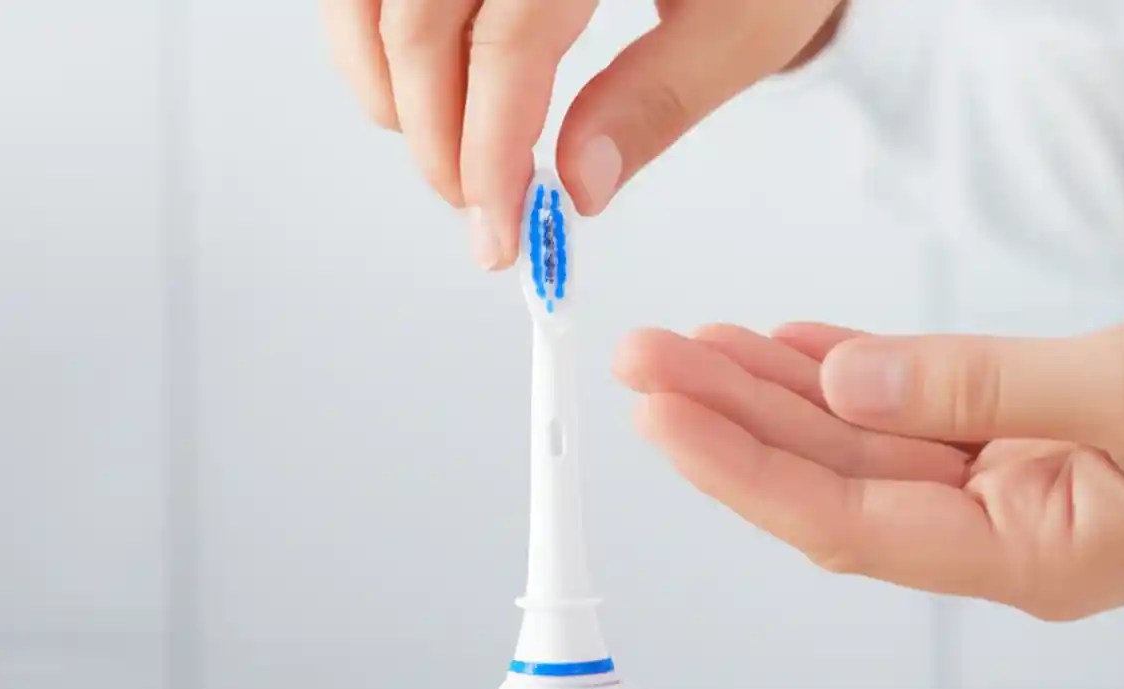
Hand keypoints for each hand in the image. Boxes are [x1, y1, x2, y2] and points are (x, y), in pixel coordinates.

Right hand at [322, 0, 845, 268]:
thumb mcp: (748, 20)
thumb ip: (660, 98)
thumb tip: (577, 186)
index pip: (509, 41)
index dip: (489, 150)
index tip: (498, 231)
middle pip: (419, 21)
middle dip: (435, 138)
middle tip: (478, 210)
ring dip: (388, 88)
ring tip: (447, 157)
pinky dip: (375, 38)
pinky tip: (419, 87)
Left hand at [616, 281, 1123, 619]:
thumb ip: (980, 388)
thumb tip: (845, 380)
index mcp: (1029, 555)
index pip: (844, 522)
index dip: (740, 469)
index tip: (663, 417)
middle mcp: (1002, 528)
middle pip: (832, 477)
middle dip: (731, 419)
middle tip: (650, 363)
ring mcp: (1005, 479)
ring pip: (858, 436)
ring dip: (772, 390)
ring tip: (691, 347)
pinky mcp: (1014, 429)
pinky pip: (905, 404)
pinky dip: (842, 370)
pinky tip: (782, 347)